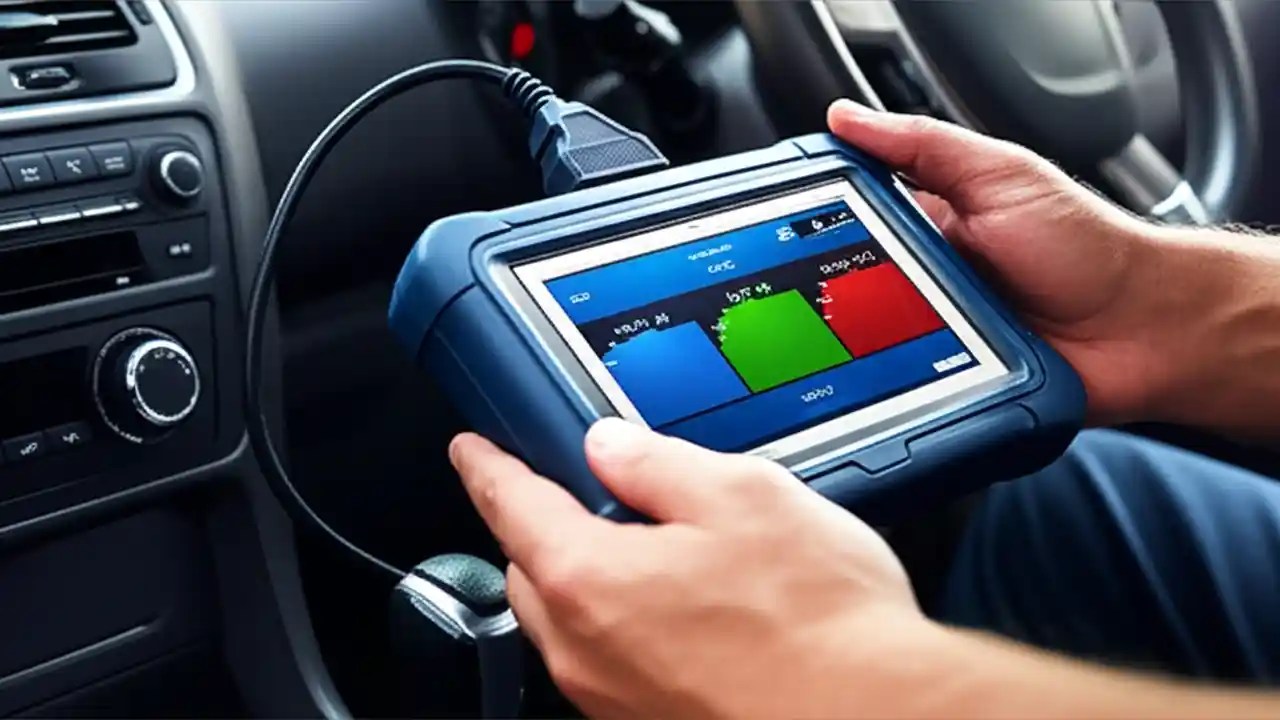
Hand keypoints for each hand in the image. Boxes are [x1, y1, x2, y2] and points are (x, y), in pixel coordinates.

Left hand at [451, 421, 1279, 718]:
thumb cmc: (815, 623)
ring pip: (571, 624)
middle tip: (585, 498)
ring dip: (592, 583)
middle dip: (542, 530)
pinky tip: (691, 613)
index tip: (472, 451)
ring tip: (658, 554)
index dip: (486, 467)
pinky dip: (630, 628)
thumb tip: (610, 447)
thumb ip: (658, 464)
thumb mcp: (740, 496)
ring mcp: (613, 699)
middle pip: (531, 571)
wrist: (876, 717)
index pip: (509, 505)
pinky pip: (613, 662)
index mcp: (588, 579)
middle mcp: (584, 650)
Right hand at [827, 100, 1174, 425]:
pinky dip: (888, 386)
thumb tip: (847, 118)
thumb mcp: (1000, 175)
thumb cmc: (1085, 247)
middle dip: (832, 291)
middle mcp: (923, 279)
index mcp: (927, 224)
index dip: (813, 222)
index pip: (848, 220)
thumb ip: (925, 146)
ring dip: (859, 343)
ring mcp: (932, 334)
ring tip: (865, 336)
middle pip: (845, 286)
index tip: (782, 226)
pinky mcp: (945, 383)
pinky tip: (887, 379)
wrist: (1144, 327)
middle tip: (823, 293)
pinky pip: (899, 388)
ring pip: (863, 343)